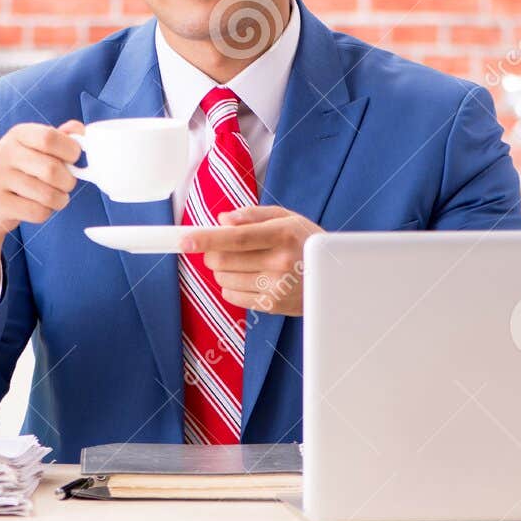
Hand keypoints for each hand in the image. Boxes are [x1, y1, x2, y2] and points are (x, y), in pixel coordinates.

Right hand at [0, 120, 83, 238]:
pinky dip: (46, 213)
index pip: (50, 137)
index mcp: (17, 134)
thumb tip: (80, 130)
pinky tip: (39, 207)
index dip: (70, 151)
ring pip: (48, 194)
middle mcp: (4, 152)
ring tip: (55, 198)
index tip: (73, 159)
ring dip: (60, 200)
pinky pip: (37, 212)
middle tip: (66, 184)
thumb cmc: (19, 173)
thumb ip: (58, 138)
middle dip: (68, 181)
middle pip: (52, 169)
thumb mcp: (34, 149)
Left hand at [180, 205, 321, 316]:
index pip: (236, 237)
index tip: (185, 240)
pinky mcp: (272, 305)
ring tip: (243, 263)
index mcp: (282, 234)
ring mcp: (276, 287)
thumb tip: (222, 220)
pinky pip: (231, 296)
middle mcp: (279, 262)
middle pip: (222, 260)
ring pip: (223, 279)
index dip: (207, 238)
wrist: (335, 277)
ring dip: (222, 270)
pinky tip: (249, 277)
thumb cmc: (306, 241)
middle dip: (212, 252)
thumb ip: (252, 215)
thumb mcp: (287, 218)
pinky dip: (230, 286)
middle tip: (221, 247)